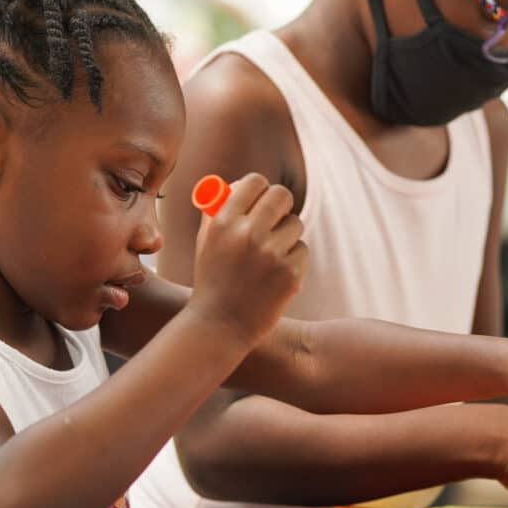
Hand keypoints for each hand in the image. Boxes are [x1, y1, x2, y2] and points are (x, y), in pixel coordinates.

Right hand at [188, 173, 305, 341]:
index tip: (261, 197)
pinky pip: (301, 249)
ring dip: (287, 235)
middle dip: (281, 204)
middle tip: (277, 216)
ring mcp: (271, 254)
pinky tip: (275, 275)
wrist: (219, 326)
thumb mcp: (206, 241)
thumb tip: (239, 185)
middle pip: (282, 195)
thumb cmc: (212, 280)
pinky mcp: (290, 274)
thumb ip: (219, 210)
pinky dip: (292, 259)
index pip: (255, 182)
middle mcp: (248, 233)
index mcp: (223, 221)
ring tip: (270, 255)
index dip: (260, 188)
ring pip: (295, 224)